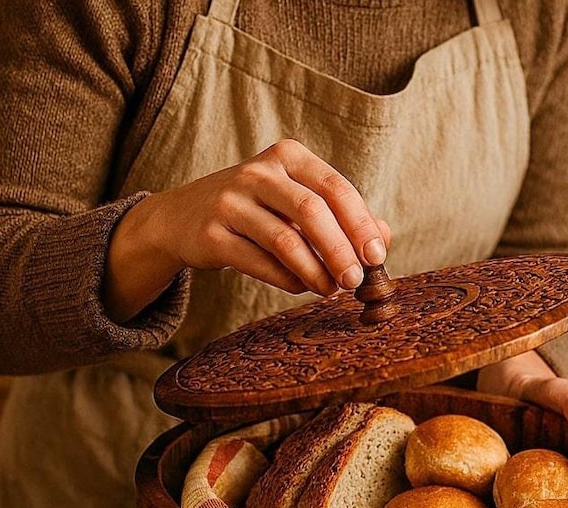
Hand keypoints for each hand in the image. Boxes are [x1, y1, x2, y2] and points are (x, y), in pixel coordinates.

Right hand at [105, 139, 390, 321]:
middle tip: (354, 282)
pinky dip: (287, 280)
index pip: (335, 187)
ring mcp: (230, 201)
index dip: (360, 224)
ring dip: (315, 272)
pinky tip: (301, 286)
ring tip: (330, 290)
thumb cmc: (258, 211)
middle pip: (311, 212)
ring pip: (285, 240)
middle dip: (340, 251)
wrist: (183, 218)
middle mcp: (258, 172)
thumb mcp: (298, 202)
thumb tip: (383, 238)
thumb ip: (342, 217)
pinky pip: (259, 262)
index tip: (377, 257)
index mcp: (288, 156)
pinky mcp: (211, 234)